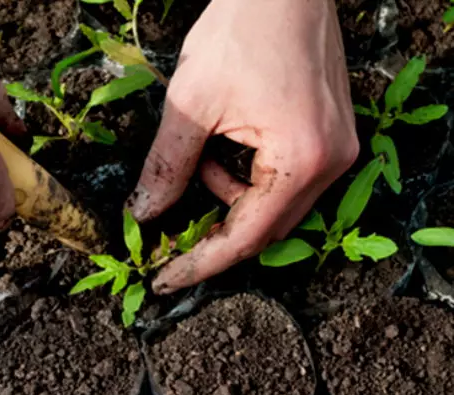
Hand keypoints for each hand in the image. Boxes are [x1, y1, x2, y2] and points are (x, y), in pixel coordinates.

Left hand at [126, 0, 358, 293]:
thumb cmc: (242, 29)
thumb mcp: (191, 103)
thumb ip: (167, 166)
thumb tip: (144, 213)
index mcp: (302, 160)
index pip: (246, 237)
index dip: (201, 263)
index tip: (164, 279)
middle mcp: (331, 164)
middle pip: (265, 228)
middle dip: (214, 230)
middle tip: (172, 230)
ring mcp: (336, 151)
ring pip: (273, 206)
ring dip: (229, 197)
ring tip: (202, 158)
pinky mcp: (328, 137)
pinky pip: (284, 180)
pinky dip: (247, 177)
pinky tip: (227, 144)